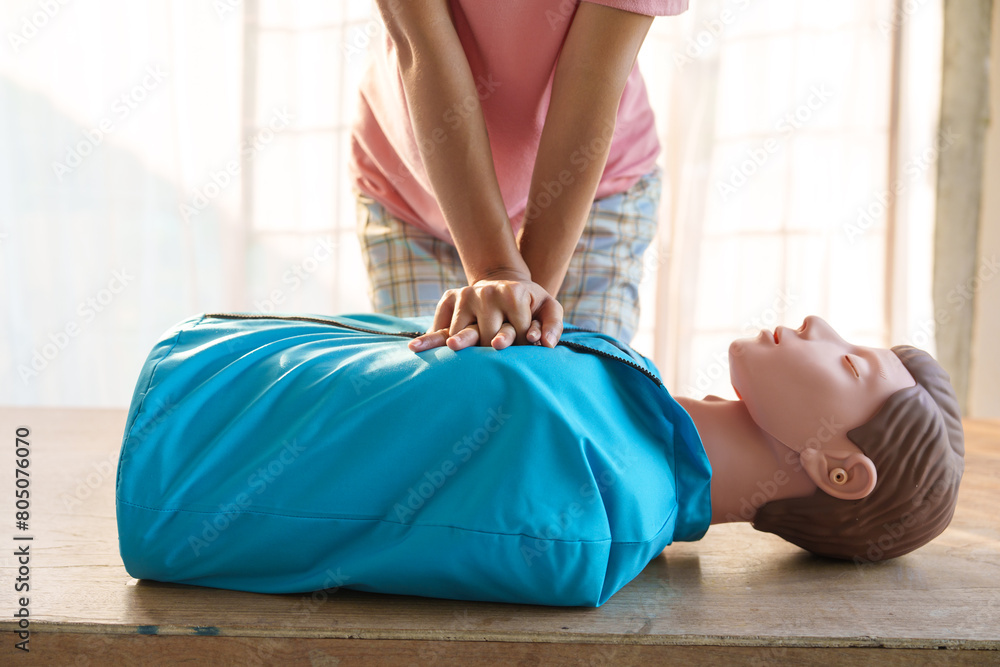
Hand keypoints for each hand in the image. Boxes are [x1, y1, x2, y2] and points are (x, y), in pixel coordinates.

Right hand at [408, 276, 562, 351]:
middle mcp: (486, 292)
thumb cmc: (530, 303)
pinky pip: (440, 324)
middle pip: (485, 336)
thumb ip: (553, 325)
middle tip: (491, 359)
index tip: (518, 355)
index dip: (517, 349)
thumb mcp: (549, 308)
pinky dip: (430, 338)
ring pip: (460, 334)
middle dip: (489, 351)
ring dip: (463, 350)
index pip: (514, 335)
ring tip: (460, 364)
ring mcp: (465, 295)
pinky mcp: (449, 298)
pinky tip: (416, 348)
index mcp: (513, 294)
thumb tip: (543, 344)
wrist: (504, 283)